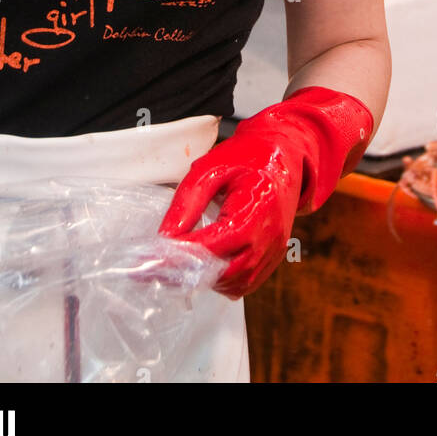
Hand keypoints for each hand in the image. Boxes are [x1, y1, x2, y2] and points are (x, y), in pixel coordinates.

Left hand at [157, 87, 372, 299]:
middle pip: (224, 272)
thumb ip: (186, 204)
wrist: (286, 152)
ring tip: (182, 265)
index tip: (150, 261)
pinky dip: (225, 280)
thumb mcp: (210, 169)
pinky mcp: (275, 255)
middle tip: (159, 268)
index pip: (212, 245)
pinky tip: (208, 265)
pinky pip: (248, 282)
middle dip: (189, 273)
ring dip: (208, 279)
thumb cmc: (249, 156)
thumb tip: (165, 238)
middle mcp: (269, 235)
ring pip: (236, 283)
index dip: (179, 257)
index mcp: (254, 208)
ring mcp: (275, 248)